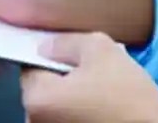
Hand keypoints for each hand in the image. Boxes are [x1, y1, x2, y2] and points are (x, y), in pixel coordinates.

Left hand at [21, 32, 157, 122]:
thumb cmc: (127, 97)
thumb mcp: (101, 50)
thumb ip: (66, 42)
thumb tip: (46, 47)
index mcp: (37, 98)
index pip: (30, 65)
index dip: (51, 55)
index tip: (72, 53)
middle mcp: (35, 121)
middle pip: (42, 87)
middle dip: (61, 76)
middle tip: (92, 70)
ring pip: (56, 105)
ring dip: (72, 95)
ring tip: (102, 90)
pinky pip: (68, 118)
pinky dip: (80, 111)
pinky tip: (103, 107)